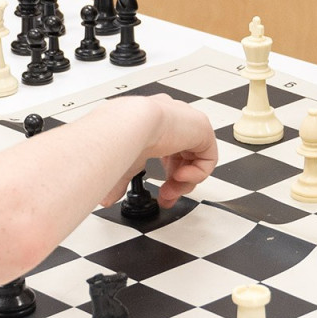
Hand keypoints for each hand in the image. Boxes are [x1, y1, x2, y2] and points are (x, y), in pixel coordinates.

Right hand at [104, 94, 217, 208]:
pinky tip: (180, 177)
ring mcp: (188, 122)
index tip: (158, 193)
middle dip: (175, 183)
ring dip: (184, 181)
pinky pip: (208, 158)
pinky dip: (197, 173)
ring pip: (196, 160)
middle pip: (183, 157)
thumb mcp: (122, 163)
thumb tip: (107, 198)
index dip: (165, 175)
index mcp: (153, 122)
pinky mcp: (202, 128)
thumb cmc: (120, 135)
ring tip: (170, 190)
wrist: (130, 123)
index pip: (167, 150)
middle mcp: (172, 119)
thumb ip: (122, 180)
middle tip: (165, 197)